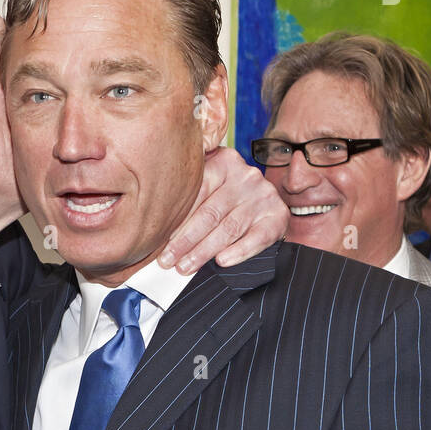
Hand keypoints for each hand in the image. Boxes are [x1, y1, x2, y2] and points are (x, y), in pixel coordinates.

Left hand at [159, 145, 288, 273]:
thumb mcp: (210, 187)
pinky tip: (222, 262)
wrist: (266, 207)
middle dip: (185, 241)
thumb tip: (153, 223)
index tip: (158, 240)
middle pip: (210, 213)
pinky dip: (239, 252)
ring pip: (228, 228)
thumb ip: (189, 194)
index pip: (196, 193)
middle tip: (167, 260)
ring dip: (204, 251)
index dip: (176, 219)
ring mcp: (263, 196)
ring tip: (185, 267)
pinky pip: (256, 238)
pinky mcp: (277, 217)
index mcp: (224, 162)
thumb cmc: (228, 200)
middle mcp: (246, 176)